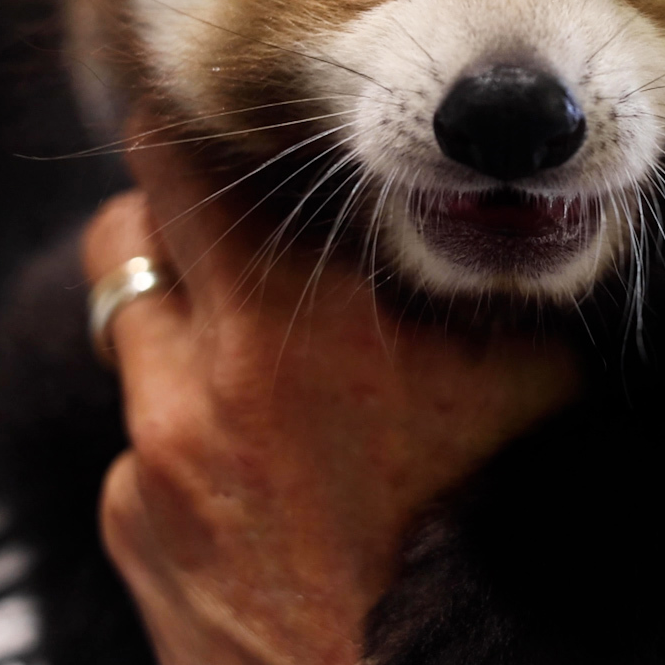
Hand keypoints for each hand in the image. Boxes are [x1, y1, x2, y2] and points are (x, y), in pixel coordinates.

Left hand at [83, 126, 580, 664]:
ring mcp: (152, 462)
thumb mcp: (536, 397)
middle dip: (179, 204)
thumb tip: (510, 203)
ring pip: (128, 324)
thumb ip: (505, 284)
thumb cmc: (481, 553)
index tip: (231, 111)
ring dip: (177, 308)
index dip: (204, 120)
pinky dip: (185, 425)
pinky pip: (138, 435)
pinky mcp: (130, 530)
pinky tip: (262, 468)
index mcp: (299, 324)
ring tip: (251, 336)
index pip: (186, 158)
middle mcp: (202, 381)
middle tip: (231, 204)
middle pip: (131, 223)